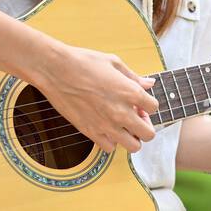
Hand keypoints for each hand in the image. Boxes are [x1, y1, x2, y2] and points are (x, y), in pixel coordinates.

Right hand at [29, 41, 158, 153]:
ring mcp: (107, 125)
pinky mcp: (90, 132)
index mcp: (131, 92)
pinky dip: (111, 142)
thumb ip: (134, 77)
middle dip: (145, 126)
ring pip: (133, 146)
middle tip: (135, 117)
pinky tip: (106, 129)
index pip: (154, 108)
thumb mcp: (114, 62)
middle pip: (149, 134)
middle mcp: (122, 112)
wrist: (55, 70)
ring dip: (131, 137)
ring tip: (122, 126)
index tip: (139, 102)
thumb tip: (149, 83)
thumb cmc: (84, 62)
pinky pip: (110, 148)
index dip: (148, 105)